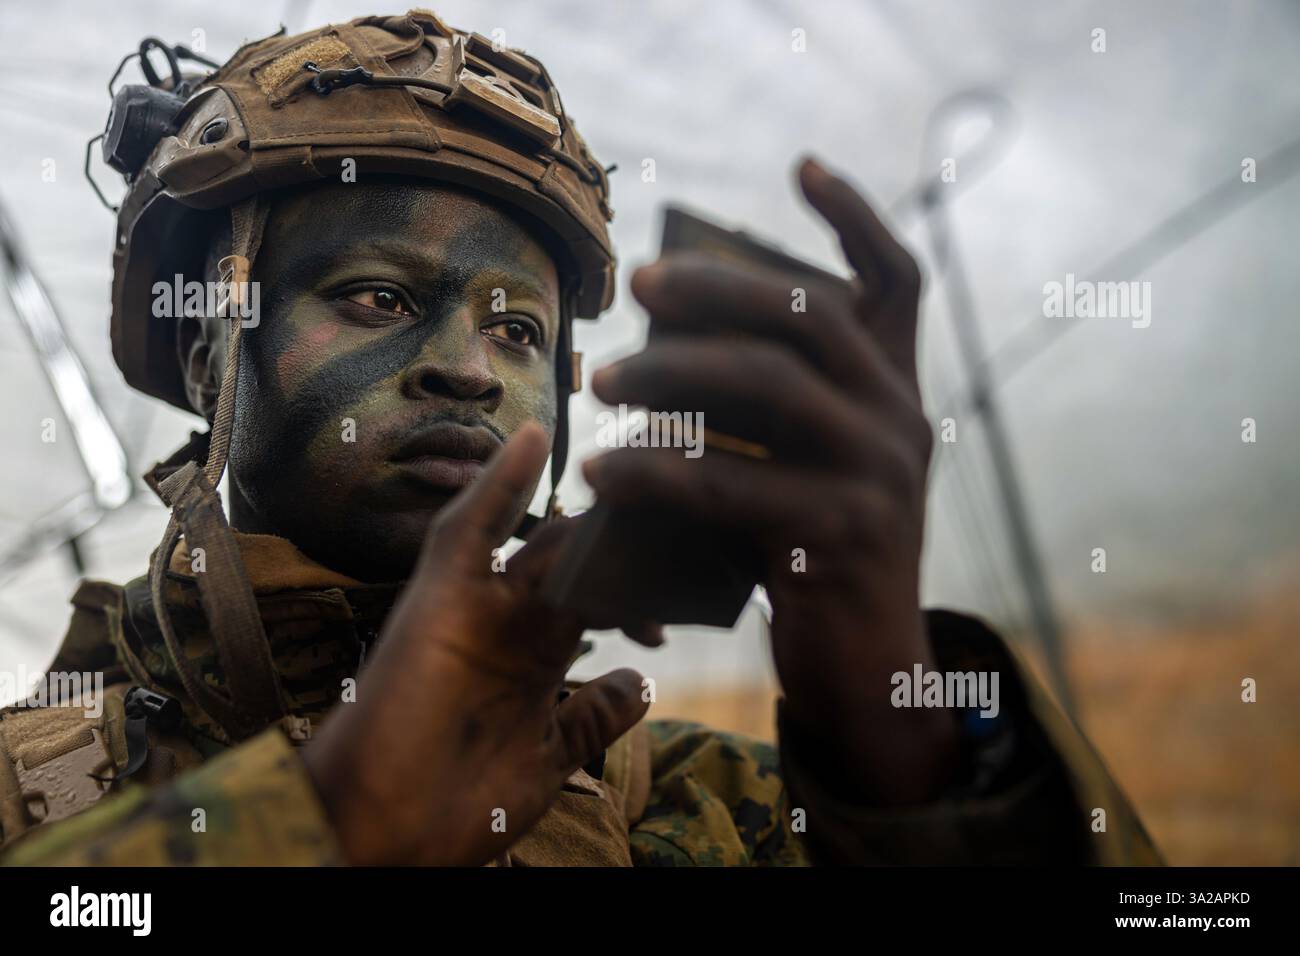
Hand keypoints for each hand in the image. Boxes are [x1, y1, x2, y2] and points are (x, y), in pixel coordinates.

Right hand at [302, 423, 650, 864]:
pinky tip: (535, 437)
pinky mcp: (439, 597)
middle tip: (688, 541)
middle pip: (582, 561)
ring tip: (642, 486)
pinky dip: (498, 483)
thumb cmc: (456, 807)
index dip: (645, 590)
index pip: (601, 595)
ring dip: (592, 521)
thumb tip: (639, 685)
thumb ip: (591, 716)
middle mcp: (511, 619)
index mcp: (537, 652)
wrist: (385, 839)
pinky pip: (468, 529)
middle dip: (635, 552)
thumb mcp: (550, 757)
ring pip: (542, 538)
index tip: (690, 599)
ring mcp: (477, 604)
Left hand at [585, 158, 957, 804]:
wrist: (870, 667)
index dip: (856, 217)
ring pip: (769, 387)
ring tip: (602, 384)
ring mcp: (878, 476)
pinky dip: (657, 474)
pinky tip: (602, 476)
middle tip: (638, 288)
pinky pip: (732, 485)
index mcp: (895, 393)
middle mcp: (900, 420)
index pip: (897, 282)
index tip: (803, 166)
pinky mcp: (840, 537)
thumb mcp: (807, 467)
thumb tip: (669, 344)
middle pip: (806, 317)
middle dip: (714, 290)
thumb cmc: (815, 554)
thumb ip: (773, 410)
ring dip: (671, 374)